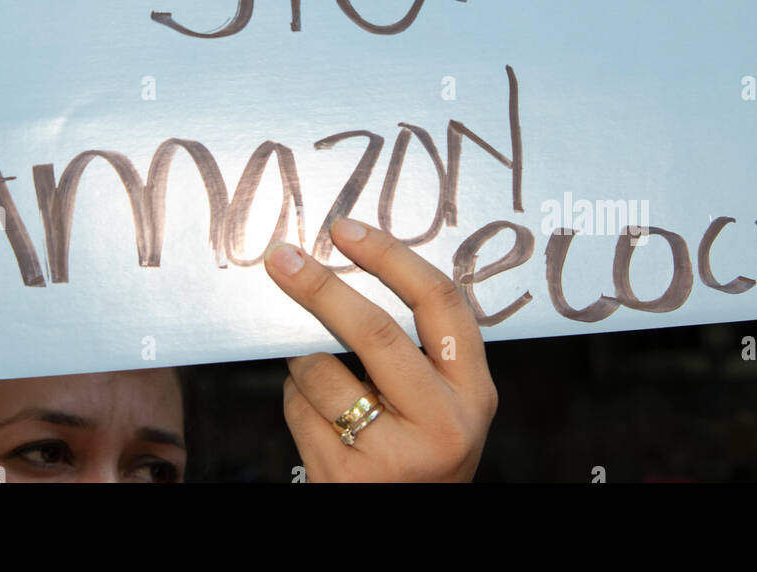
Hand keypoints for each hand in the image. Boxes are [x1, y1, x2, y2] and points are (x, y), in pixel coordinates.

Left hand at [264, 218, 497, 481]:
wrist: (408, 526)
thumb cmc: (418, 450)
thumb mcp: (438, 402)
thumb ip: (413, 349)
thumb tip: (342, 266)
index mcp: (475, 391)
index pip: (440, 303)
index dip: (391, 257)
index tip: (346, 229)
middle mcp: (445, 425)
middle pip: (375, 332)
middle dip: (320, 288)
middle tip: (281, 258)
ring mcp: (395, 457)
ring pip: (322, 372)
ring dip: (303, 360)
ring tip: (319, 377)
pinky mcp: (346, 479)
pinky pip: (299, 410)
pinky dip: (295, 401)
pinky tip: (317, 420)